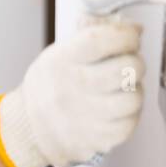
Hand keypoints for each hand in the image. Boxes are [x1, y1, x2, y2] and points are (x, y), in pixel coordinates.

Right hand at [0, 13, 146, 166]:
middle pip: (126, 68)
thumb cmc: (50, 85)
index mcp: (61, 61)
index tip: (132, 35)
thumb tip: (133, 28)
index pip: (100, 40)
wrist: (30, 126)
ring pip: (133, 98)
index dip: (125, 35)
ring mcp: (84, 115)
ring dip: (134, 90)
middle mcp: (71, 88)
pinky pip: (129, 123)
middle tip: (129, 64)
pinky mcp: (95, 138)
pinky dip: (129, 115)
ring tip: (123, 89)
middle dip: (135, 62)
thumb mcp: (58, 55)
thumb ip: (90, 40)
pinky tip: (118, 109)